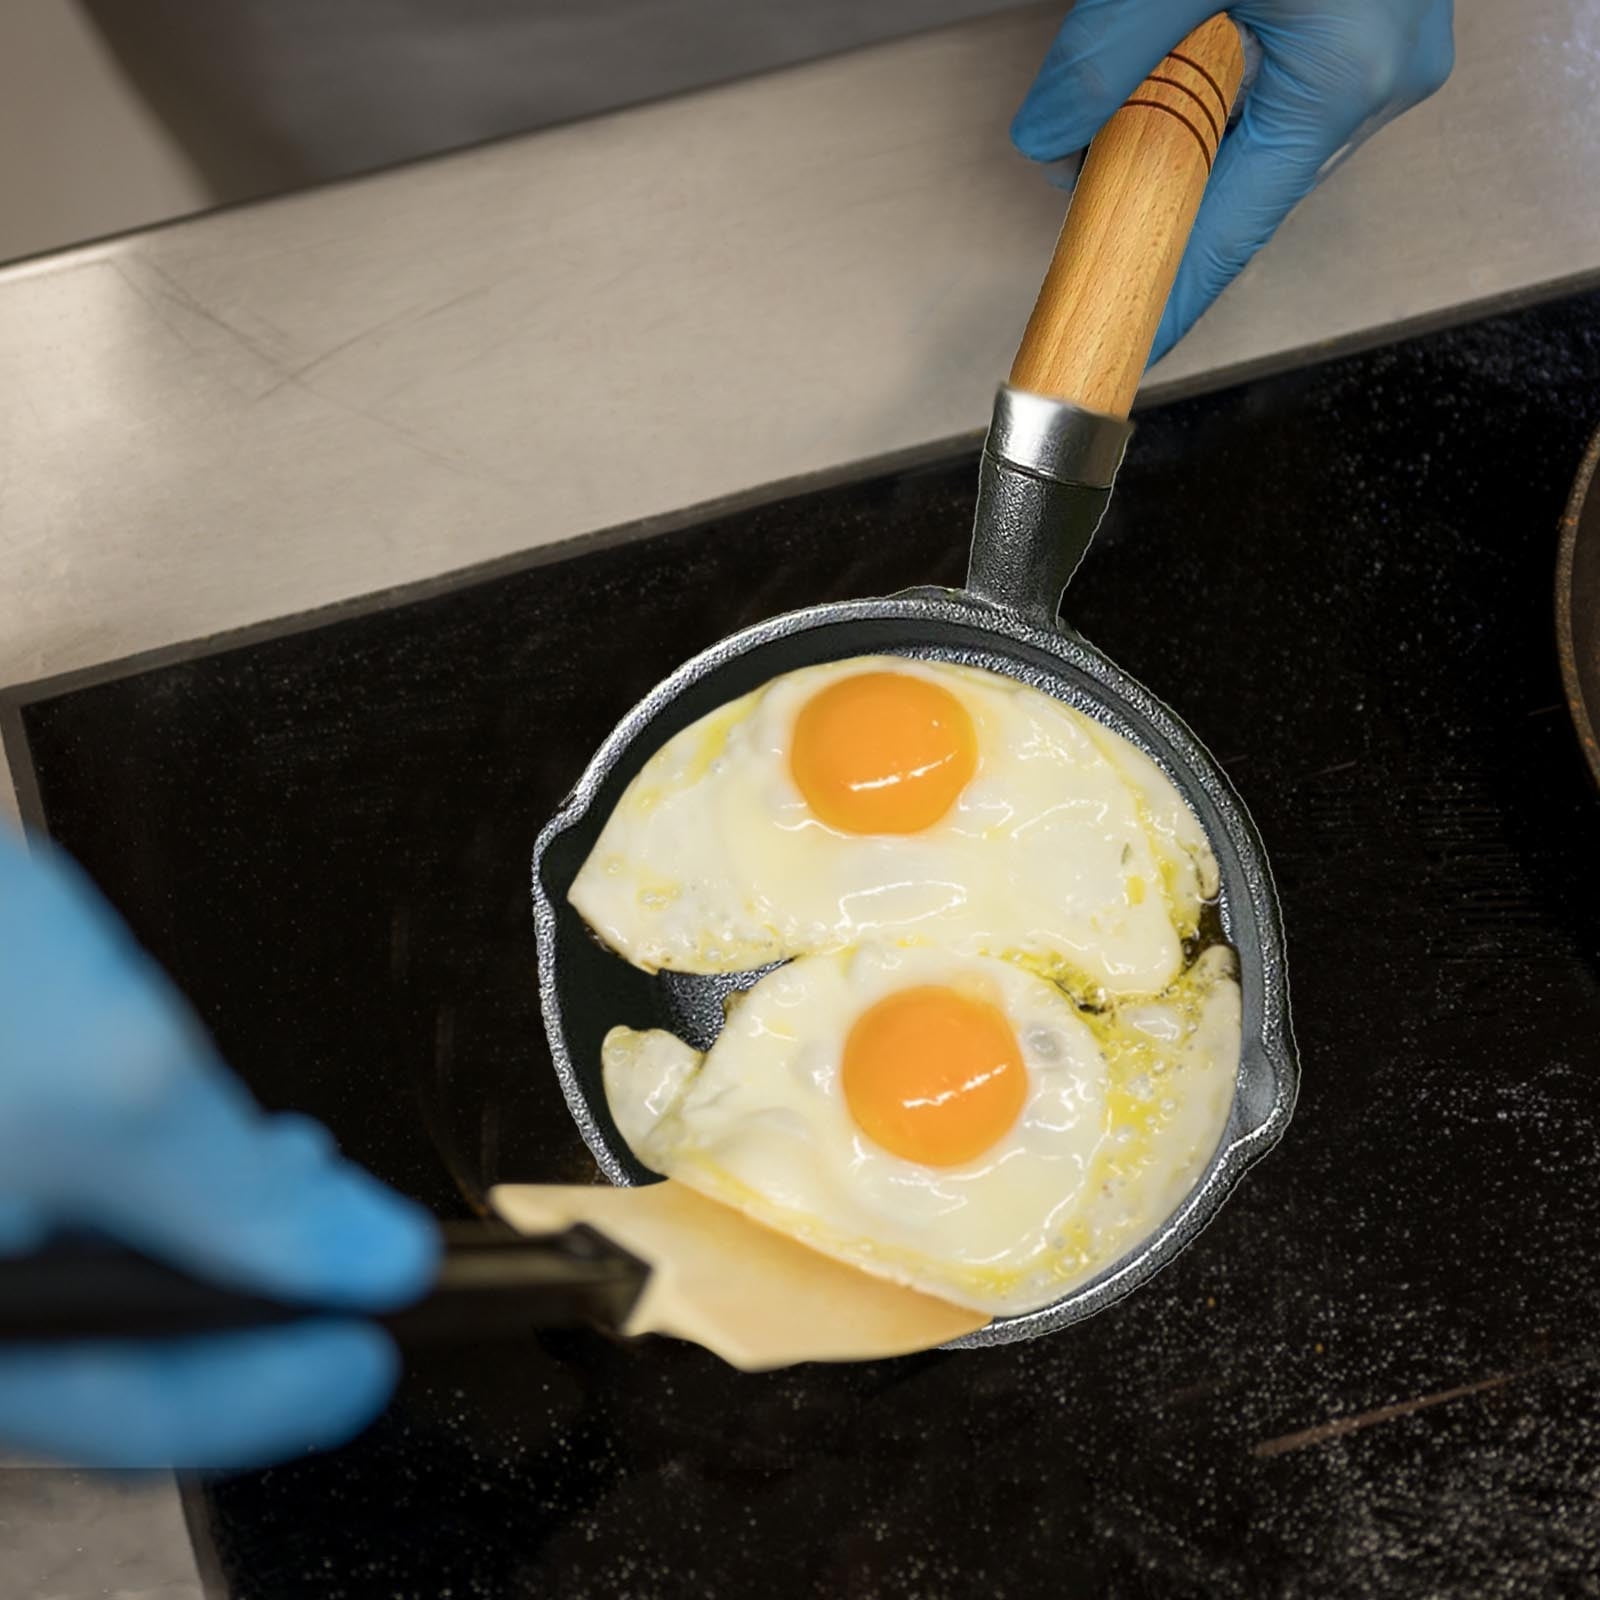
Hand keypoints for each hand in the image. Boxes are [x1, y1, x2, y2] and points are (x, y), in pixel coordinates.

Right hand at [0, 828, 438, 1467]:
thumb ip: (243, 1193)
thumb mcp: (111, 1085)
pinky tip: (206, 1141)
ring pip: (101, 1278)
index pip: (129, 1412)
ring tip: (303, 1190)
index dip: (272, 1394)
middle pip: (116, 1352)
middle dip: (249, 1308)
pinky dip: (156, 1190)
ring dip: (215, 1241)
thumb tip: (365, 1260)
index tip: (369, 1358)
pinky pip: (71, 1209)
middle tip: (352, 1275)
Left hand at [1011, 0, 1454, 362]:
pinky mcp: (1372, 34)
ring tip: (1120, 132)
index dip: (1172, 294)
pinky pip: (1281, 105)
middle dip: (1162, 200)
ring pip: (1261, 146)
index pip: (1234, 232)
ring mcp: (1384, 59)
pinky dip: (1220, 106)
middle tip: (1090, 201)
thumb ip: (1105, 56)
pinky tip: (1179, 88)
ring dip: (1187, 145)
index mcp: (1342, 79)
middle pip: (1245, 192)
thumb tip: (1045, 139)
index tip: (1128, 348)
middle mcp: (1378, 82)